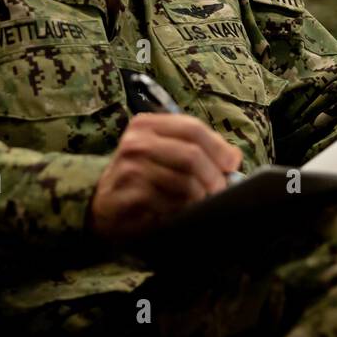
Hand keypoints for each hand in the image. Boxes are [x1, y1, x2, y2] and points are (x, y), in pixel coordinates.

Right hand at [89, 113, 241, 242]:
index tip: (231, 165)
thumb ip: (196, 148)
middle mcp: (137, 142)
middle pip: (192, 155)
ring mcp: (131, 169)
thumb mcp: (163, 151)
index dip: (218, 147)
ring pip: (185, 182)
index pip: (193, 128)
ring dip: (200, 197)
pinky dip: (183, 210)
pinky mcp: (130, 196)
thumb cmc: (141, 176)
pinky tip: (179, 212)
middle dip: (213, 176)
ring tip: (200, 202)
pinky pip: (172, 204)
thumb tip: (233, 159)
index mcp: (147, 124)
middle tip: (218, 190)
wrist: (102, 204)